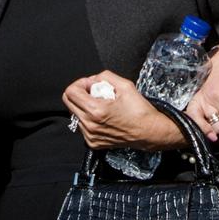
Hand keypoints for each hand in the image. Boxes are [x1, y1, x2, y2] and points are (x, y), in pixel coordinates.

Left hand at [62, 70, 185, 150]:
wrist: (150, 133)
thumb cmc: (140, 112)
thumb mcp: (125, 85)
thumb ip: (104, 76)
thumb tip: (92, 80)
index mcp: (96, 110)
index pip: (70, 92)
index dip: (80, 84)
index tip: (90, 85)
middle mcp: (90, 125)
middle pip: (68, 103)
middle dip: (79, 93)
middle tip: (94, 93)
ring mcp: (90, 135)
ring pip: (74, 114)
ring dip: (84, 106)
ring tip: (101, 105)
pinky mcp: (93, 142)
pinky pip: (82, 126)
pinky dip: (88, 118)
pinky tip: (103, 116)